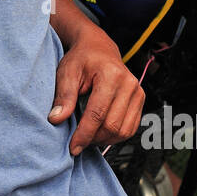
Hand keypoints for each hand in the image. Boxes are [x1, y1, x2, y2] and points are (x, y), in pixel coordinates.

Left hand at [48, 28, 143, 154]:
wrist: (98, 48)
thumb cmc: (81, 59)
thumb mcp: (67, 72)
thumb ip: (63, 96)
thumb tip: (56, 119)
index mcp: (111, 75)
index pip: (97, 114)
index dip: (84, 134)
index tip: (72, 147)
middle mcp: (129, 84)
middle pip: (112, 125)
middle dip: (93, 139)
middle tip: (77, 142)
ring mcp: (138, 92)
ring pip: (123, 131)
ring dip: (104, 140)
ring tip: (87, 137)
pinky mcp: (140, 100)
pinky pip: (130, 128)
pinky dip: (115, 136)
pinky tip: (99, 133)